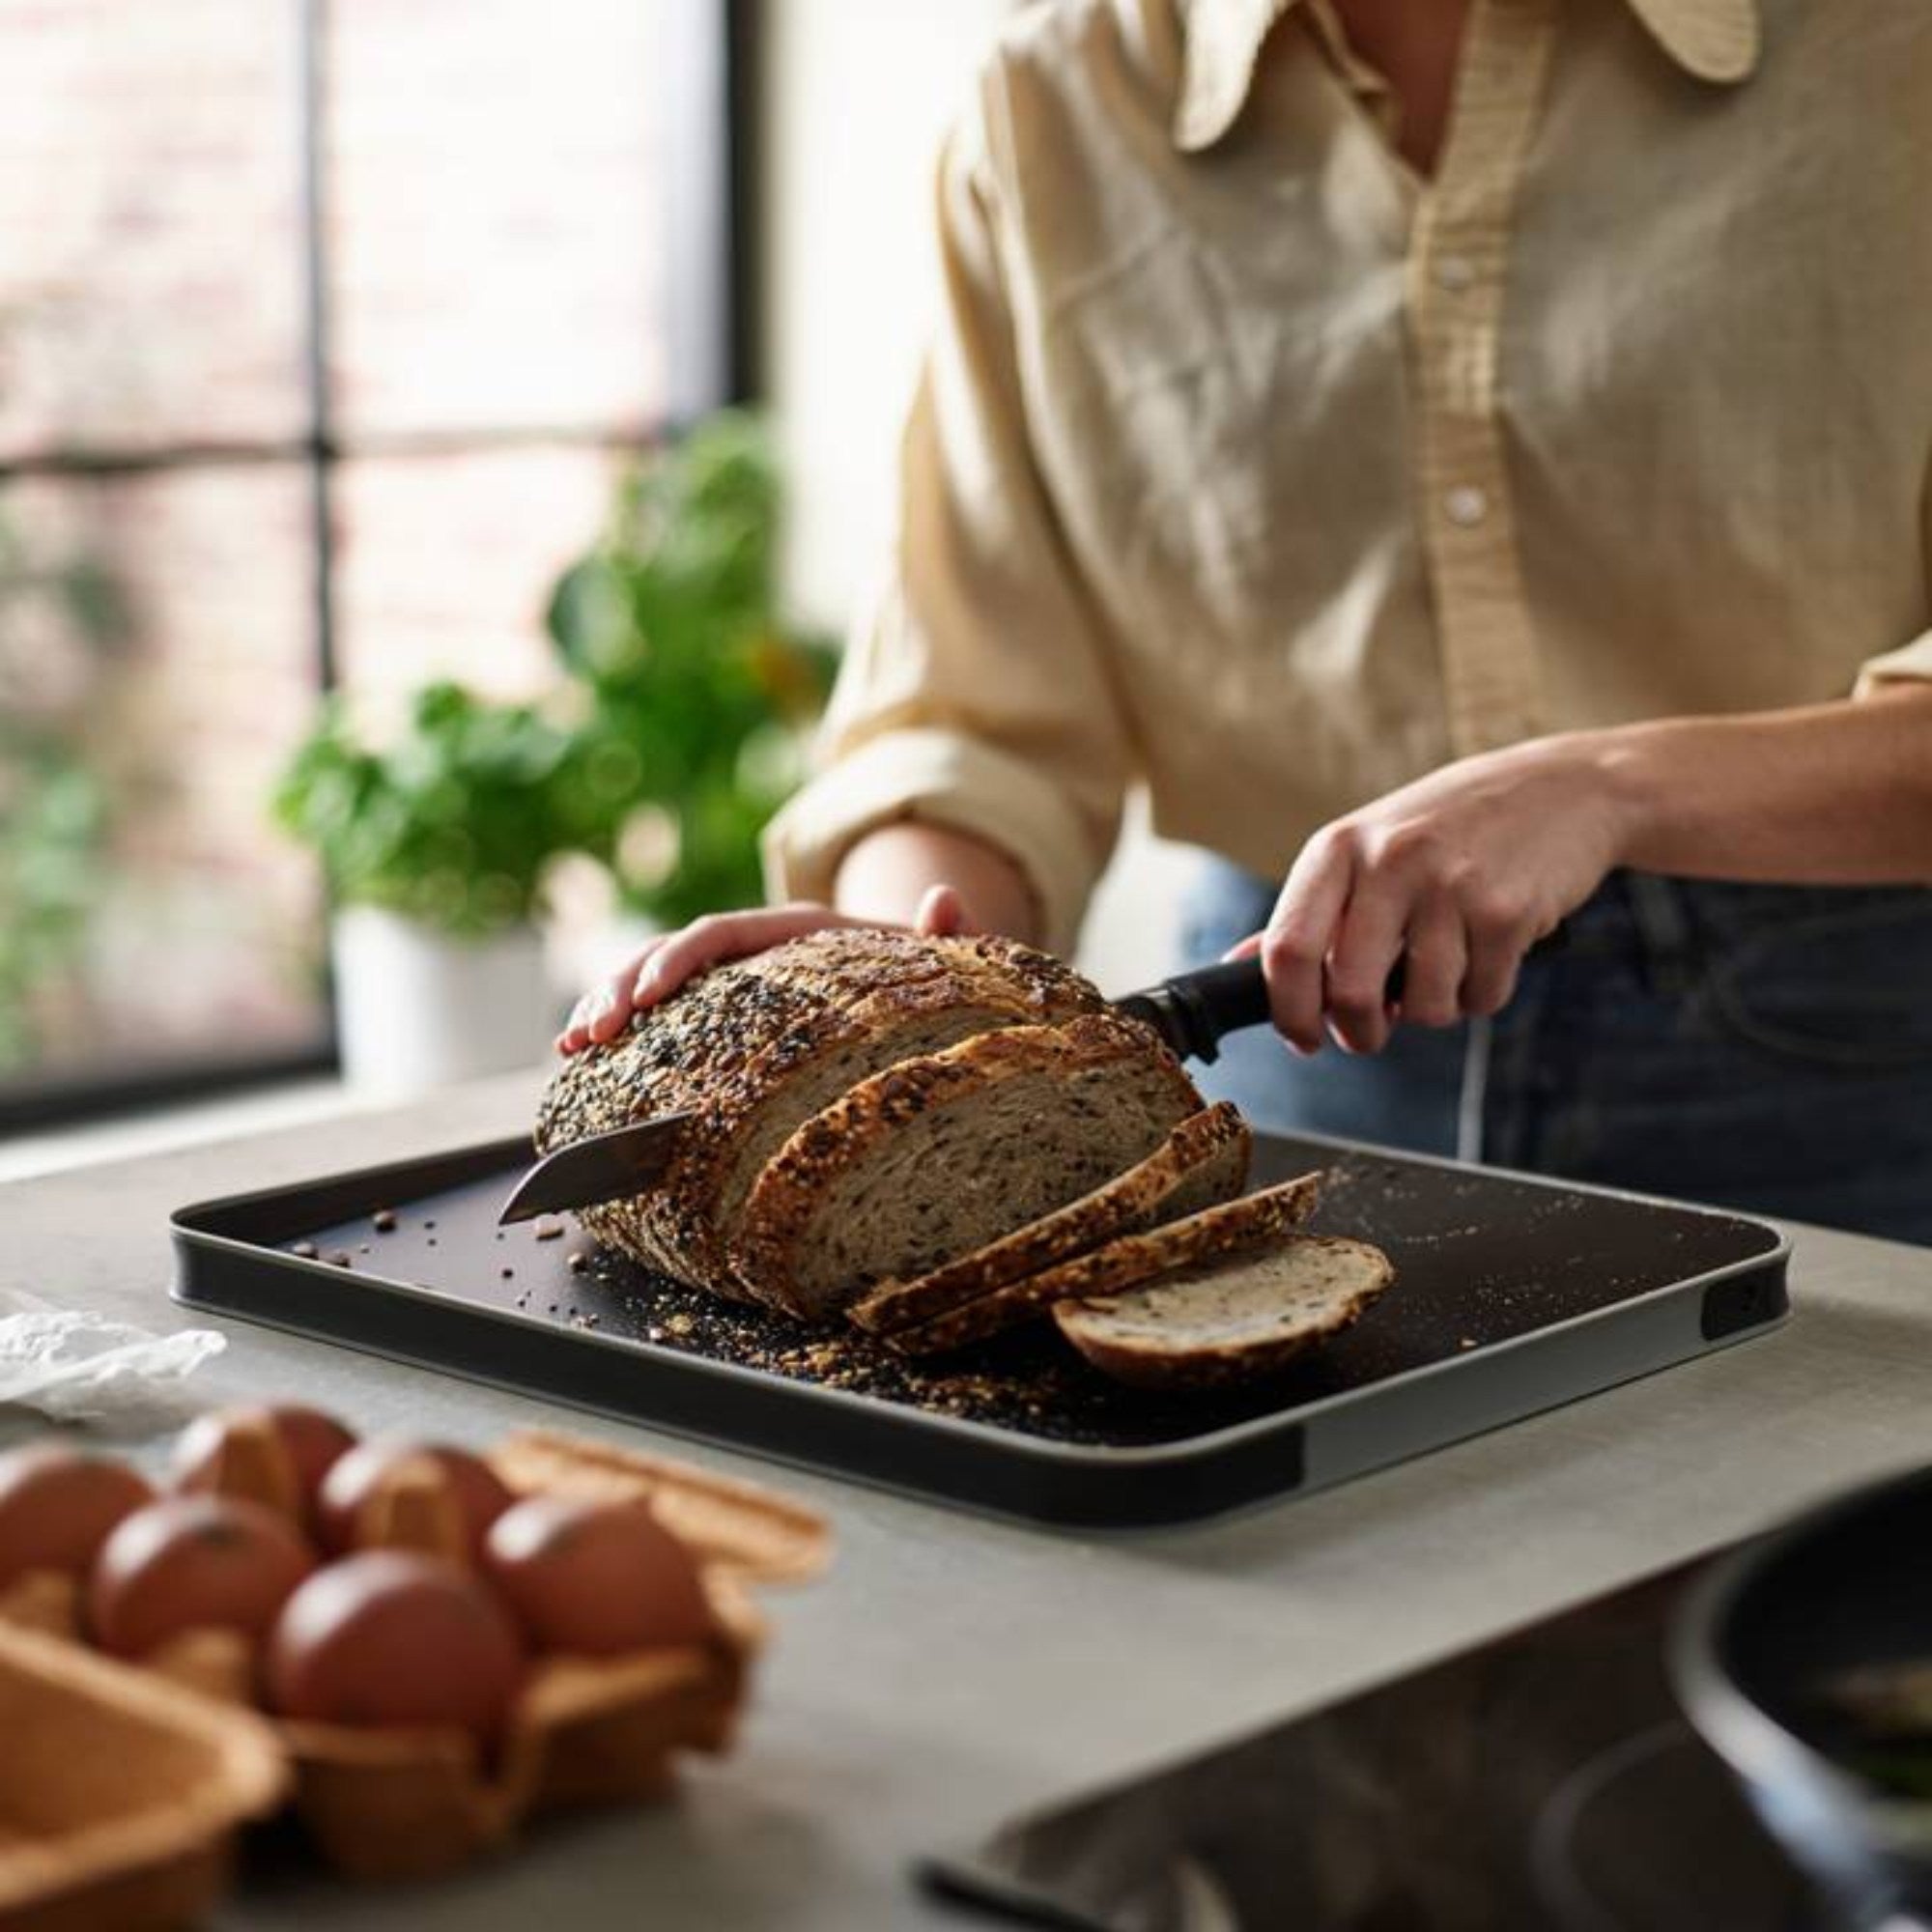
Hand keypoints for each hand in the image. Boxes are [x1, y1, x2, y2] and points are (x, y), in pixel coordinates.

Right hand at [555, 885, 977, 1055]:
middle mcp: (758, 947)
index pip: (725, 932)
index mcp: (798, 930)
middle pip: (674, 952)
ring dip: (607, 1004)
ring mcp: (737, 978)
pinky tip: (580, 1059)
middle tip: (590, 1035)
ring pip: (655, 978)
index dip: (679, 960)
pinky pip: (662, 1012)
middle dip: (623, 986)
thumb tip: (945, 897)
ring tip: (571, 1046)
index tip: (645, 998)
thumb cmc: (932, 980)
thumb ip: (948, 935)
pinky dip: (620, 1028)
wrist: (922, 989)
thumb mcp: (946, 961)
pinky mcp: (726, 1010)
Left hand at [1238, 734, 1633, 1054]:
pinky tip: (1490, 950)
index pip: (1286, 948)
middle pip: (1347, 991)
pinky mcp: (1507, 913)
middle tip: (1371, 1033)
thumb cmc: (1451, 826)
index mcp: (1340, 848)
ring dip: (1433, 1010)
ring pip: (1421, 1007)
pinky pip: (1480, 999)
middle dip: (1359, 1033)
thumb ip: (1313, 909)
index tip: (1304, 1037)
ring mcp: (1450, 886)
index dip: (1289, 1011)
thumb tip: (1242, 966)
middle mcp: (1389, 862)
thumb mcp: (1370, 846)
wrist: (1564, 788)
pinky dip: (1482, 995)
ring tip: (1447, 964)